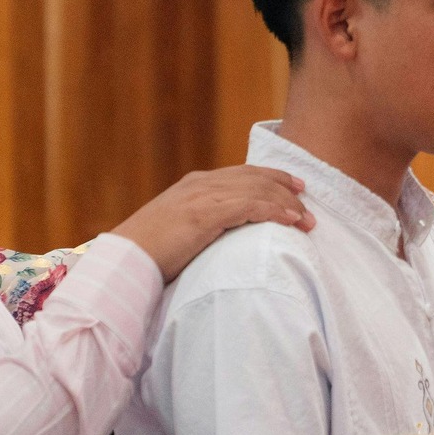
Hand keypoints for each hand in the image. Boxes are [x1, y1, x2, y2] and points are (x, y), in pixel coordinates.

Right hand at [114, 167, 313, 281]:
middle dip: (287, 191)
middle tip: (309, 208)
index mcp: (195, 185)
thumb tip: (225, 235)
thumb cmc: (149, 254)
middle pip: (256, 177)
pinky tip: (291, 221)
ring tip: (307, 221)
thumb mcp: (179, 229)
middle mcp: (201, 184)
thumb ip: (203, 223)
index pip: (244, 173)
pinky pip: (251, 206)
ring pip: (258, 189)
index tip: (297, 188)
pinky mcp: (205, 214)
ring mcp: (203, 196)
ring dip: (287, 204)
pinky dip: (275, 211)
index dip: (274, 177)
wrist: (124, 261)